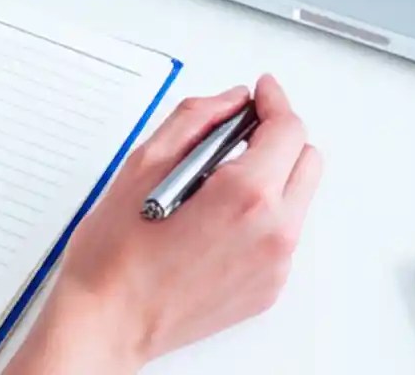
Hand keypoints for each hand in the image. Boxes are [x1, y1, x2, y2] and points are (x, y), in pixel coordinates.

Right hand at [5, 75, 321, 374]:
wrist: (109, 322)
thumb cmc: (116, 256)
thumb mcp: (146, 163)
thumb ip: (197, 119)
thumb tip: (231, 101)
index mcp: (247, 196)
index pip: (288, 129)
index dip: (273, 102)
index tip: (262, 93)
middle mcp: (273, 232)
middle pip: (306, 160)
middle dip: (277, 138)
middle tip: (237, 134)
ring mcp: (275, 265)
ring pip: (297, 198)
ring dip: (270, 178)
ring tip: (215, 185)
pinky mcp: (268, 288)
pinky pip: (282, 235)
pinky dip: (261, 216)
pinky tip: (215, 221)